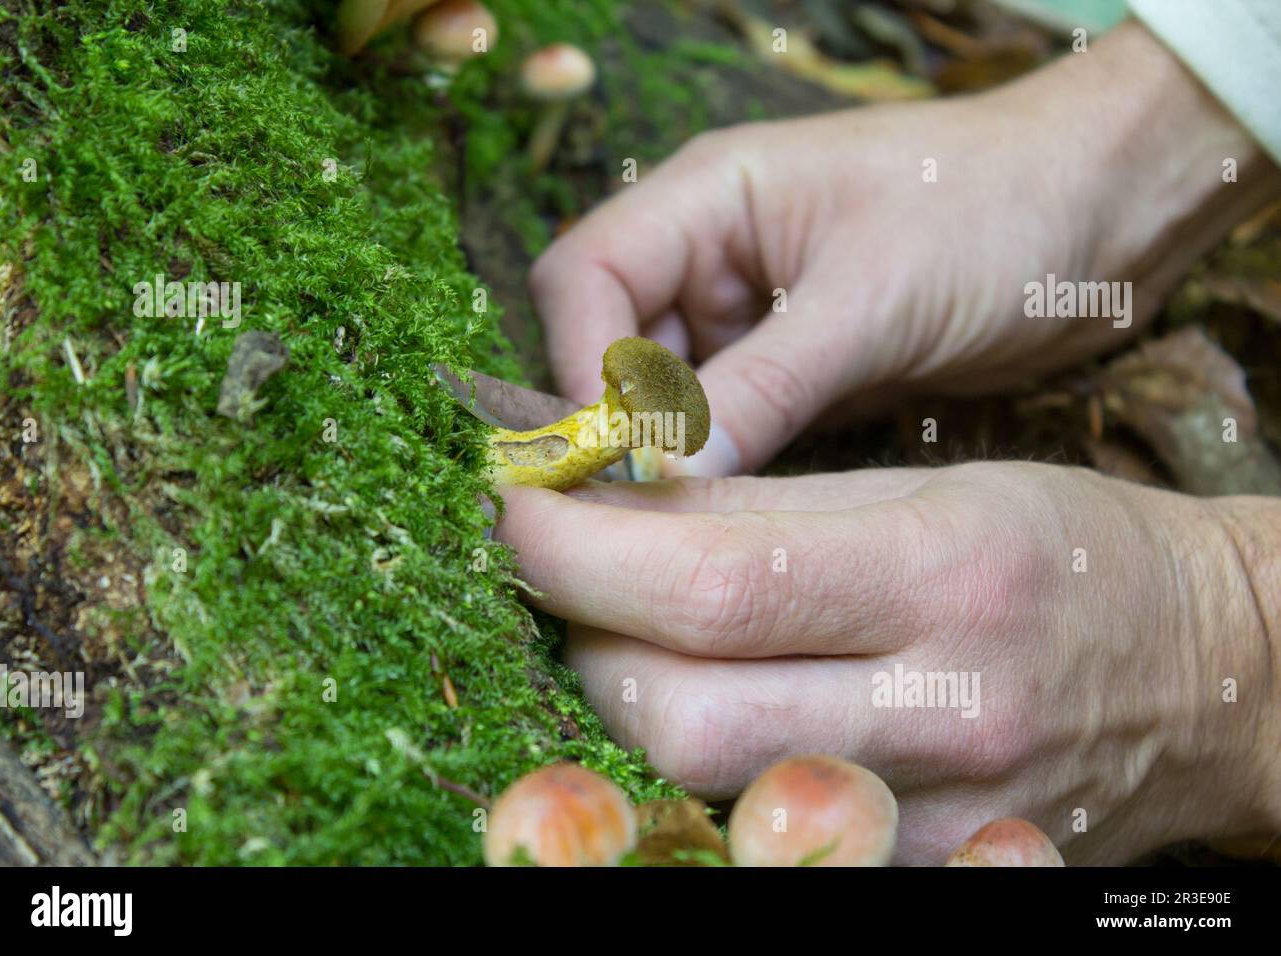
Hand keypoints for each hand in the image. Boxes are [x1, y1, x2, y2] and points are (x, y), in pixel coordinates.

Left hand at [496, 463, 1280, 863]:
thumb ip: (762, 512)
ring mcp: (937, 814)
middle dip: (579, 635)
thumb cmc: (1064, 554)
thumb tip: (607, 510)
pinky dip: (696, 771)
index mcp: (942, 574)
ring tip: (625, 635)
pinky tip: (697, 708)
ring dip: (622, 704)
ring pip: (703, 787)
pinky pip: (764, 833)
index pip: (709, 580)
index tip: (515, 500)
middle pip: (677, 713)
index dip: (577, 546)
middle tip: (564, 572)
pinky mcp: (933, 867)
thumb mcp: (930, 487)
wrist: (1209, 672)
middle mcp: (941, 708)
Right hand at [529, 23, 1279, 476]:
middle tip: (645, 516)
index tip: (616, 461)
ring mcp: (749, 310)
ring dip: (673, 454)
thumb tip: (663, 483)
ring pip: (661, 395)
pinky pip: (725, 421)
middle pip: (606, 343)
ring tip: (689, 526)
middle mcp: (710, 251)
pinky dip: (723, 465)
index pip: (583, 280)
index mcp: (709, 197)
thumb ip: (763, 388)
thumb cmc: (997, 212)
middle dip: (620, 425)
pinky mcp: (791, 362)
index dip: (579, 370)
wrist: (1106, 213)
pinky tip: (739, 513)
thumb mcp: (874, 300)